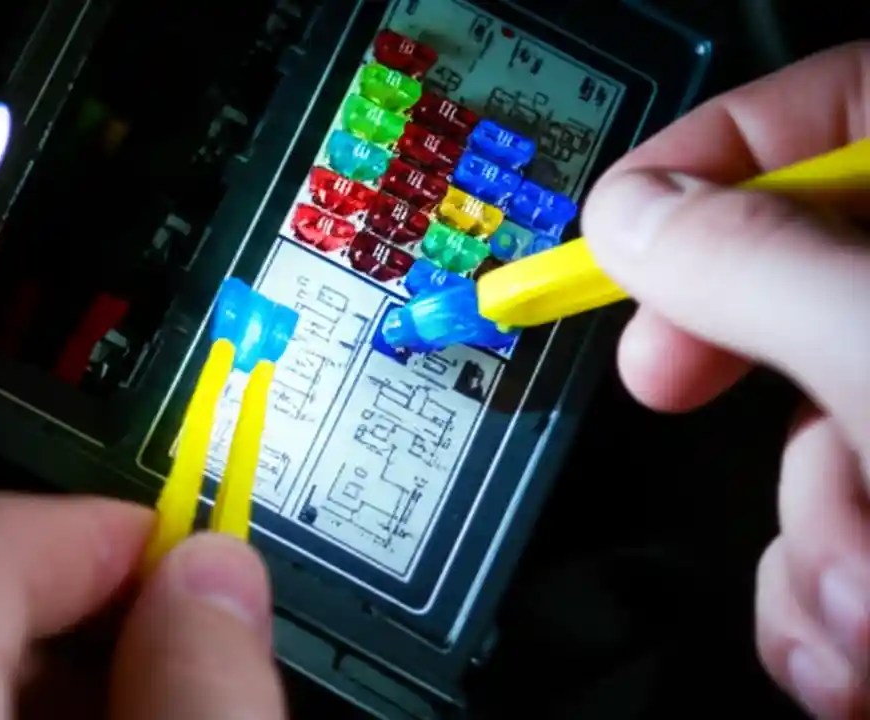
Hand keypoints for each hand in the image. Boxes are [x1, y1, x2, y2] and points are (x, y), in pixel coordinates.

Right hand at [583, 43, 868, 718]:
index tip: (627, 239)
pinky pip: (845, 537)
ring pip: (817, 446)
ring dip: (815, 542)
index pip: (834, 116)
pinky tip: (863, 650)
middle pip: (801, 296)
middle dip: (753, 392)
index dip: (708, 165)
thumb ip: (752, 261)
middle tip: (672, 387)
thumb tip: (636, 217)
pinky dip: (831, 606)